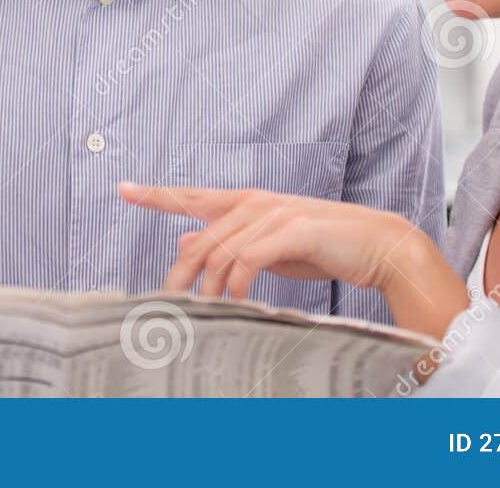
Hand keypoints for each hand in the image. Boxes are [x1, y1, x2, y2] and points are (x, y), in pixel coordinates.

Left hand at [118, 181, 469, 337]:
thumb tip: (187, 242)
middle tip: (169, 304)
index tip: (123, 188)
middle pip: (200, 238)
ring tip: (209, 311)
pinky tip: (236, 300)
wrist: (375, 244)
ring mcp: (273, 213)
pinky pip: (248, 259)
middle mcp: (254, 202)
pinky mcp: (292, 230)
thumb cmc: (321, 246)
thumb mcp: (268, 245)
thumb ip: (230, 242)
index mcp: (246, 202)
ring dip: (210, 288)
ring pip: (221, 252)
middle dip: (181, 274)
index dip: (157, 194)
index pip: (192, 196)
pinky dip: (237, 283)